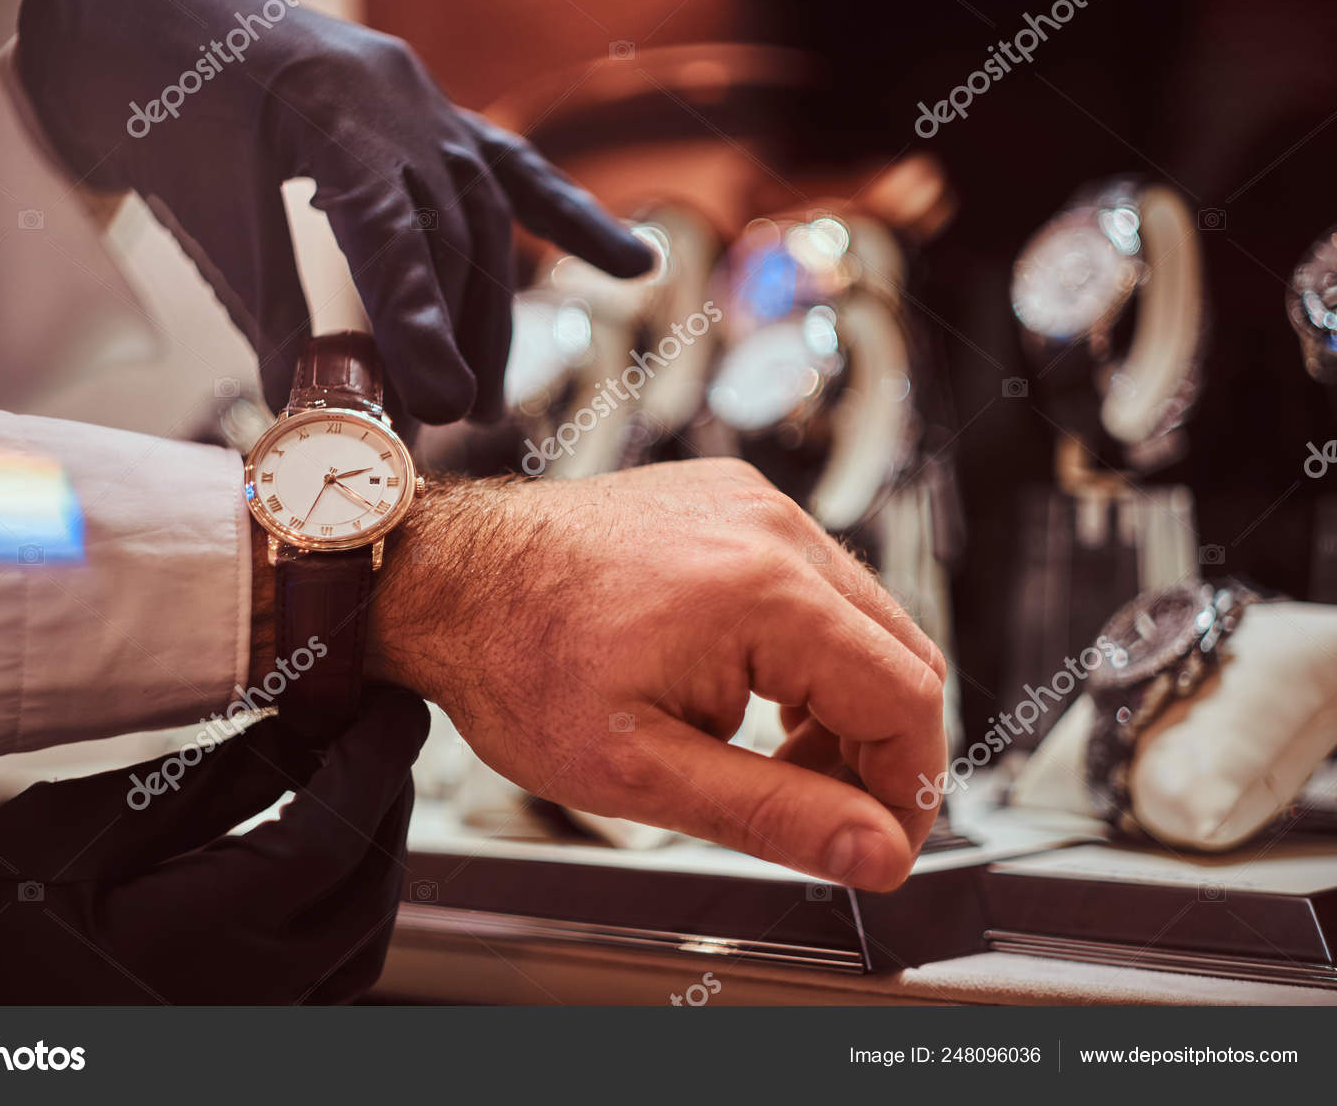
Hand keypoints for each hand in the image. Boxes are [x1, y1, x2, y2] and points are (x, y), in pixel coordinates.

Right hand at [0, 688, 427, 1003]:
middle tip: (381, 726)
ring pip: (356, 950)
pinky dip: (339, 912)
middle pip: (362, 899)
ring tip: (354, 779)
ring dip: (371, 861)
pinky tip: (312, 857)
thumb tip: (290, 731)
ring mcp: (233, 1037)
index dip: (374, 764)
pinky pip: (321, 984)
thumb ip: (188, 790)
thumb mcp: (59, 836)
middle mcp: (234, 1012)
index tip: (393, 702)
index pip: (327, 844)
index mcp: (192, 955)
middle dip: (384, 803)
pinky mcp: (221, 1043)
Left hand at [13, 0, 653, 424]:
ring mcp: (423, 96)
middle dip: (457, 332)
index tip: (438, 405)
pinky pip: (508, 166)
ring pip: (482, 212)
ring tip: (481, 396)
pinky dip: (567, 218)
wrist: (154, 19)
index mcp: (327, 104)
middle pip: (450, 229)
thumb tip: (298, 407)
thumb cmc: (168, 112)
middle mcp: (395, 92)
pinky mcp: (432, 108)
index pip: (389, 230)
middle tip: (453, 420)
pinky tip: (634, 265)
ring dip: (487, 308)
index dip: (417, 322)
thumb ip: (263, 305)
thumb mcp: (204, 208)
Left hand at [369, 461, 947, 890]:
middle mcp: (770, 528)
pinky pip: (815, 582)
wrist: (447, 578)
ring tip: (768, 758)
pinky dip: (808, 649)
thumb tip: (874, 851)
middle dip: (878, 748)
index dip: (906, 789)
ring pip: (863, 618)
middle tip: (822, 812)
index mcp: (762, 590)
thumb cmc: (516, 660)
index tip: (878, 847)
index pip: (906, 698)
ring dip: (842, 700)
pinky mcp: (731, 502)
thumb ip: (773, 813)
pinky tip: (750, 697)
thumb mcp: (640, 770)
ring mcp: (752, 505)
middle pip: (900, 653)